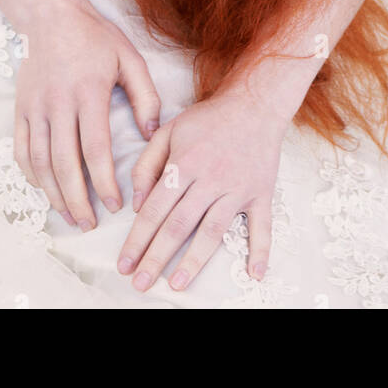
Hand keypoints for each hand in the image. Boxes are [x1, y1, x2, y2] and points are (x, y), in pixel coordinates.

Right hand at [12, 0, 161, 230]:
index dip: (104, 182)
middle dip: (77, 200)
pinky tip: (45, 190)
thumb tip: (152, 135)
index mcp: (89, 92)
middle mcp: (58, 102)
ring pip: (40, 161)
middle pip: (64, 163)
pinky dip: (31, 174)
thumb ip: (146, 96)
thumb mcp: (130, 58)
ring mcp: (35, 106)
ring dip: (53, 193)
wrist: (50, 16)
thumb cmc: (95, 38)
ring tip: (69, 215)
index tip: (116, 204)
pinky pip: (21, 149)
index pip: (95, 149)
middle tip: (90, 224)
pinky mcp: (20, 108)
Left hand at [116, 88, 288, 293]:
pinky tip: (254, 275)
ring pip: (213, 231)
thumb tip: (137, 204)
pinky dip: (261, 251)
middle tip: (140, 284)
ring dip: (194, 261)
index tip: (124, 263)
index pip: (154, 209)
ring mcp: (237, 188)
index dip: (137, 238)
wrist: (254, 103)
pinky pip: (262, 226)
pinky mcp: (261, 193)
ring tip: (176, 284)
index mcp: (184, 163)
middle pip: (179, 225)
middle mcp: (210, 179)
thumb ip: (147, 165)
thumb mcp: (169, 130)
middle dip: (156, 257)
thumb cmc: (208, 119)